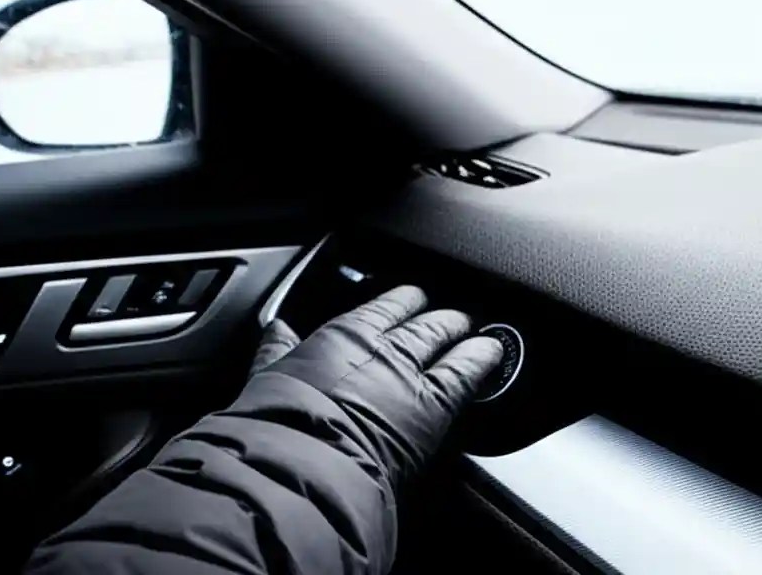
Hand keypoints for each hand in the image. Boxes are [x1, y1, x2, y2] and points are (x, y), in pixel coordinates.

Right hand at [244, 285, 502, 488]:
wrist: (300, 464)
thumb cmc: (276, 428)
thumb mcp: (266, 380)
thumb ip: (277, 352)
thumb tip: (277, 330)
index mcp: (341, 336)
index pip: (381, 306)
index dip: (400, 300)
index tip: (408, 298)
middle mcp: (382, 347)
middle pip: (419, 318)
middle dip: (435, 313)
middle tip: (447, 313)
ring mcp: (413, 373)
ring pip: (445, 336)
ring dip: (460, 329)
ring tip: (472, 327)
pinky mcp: (437, 404)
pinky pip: (468, 370)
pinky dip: (484, 357)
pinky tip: (495, 352)